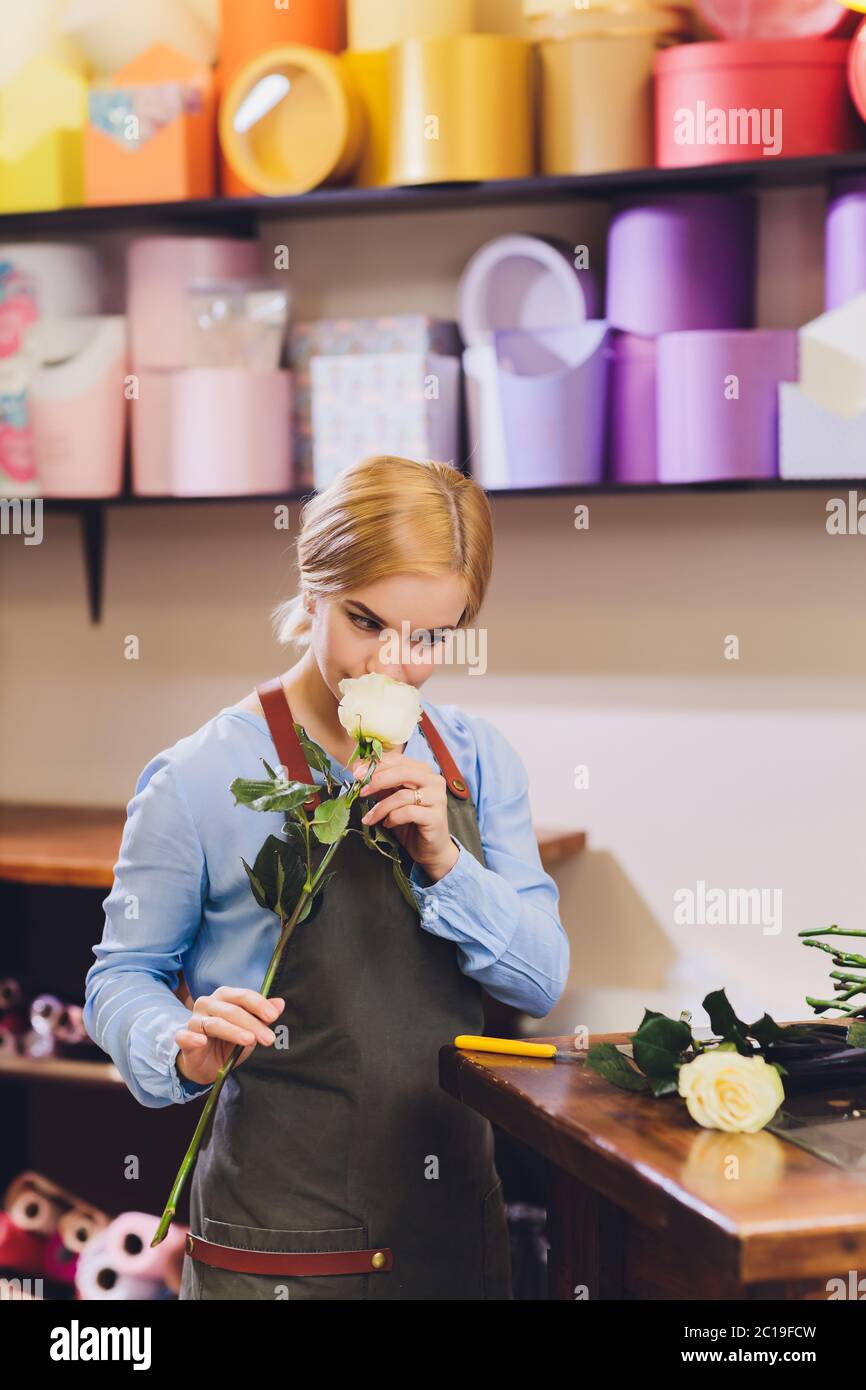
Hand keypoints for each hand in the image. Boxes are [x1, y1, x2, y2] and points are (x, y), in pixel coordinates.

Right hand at [174, 986, 285, 1085]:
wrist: (205, 1063)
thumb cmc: (228, 1042)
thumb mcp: (249, 1030)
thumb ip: (262, 1016)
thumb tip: (280, 1003)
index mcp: (224, 997)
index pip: (243, 996)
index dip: (259, 1004)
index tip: (273, 1016)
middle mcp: (207, 1004)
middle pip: (231, 1010)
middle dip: (252, 1024)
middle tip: (268, 1038)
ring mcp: (194, 1021)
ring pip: (214, 1023)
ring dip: (233, 1031)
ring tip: (249, 1041)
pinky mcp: (184, 1038)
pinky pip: (185, 1036)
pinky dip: (193, 1038)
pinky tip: (202, 1041)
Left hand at [353, 749, 458, 882]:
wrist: (430, 847)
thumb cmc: (410, 821)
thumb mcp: (392, 798)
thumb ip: (380, 784)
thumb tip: (358, 770)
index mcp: (422, 770)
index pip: (397, 760)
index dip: (376, 764)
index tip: (356, 773)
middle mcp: (433, 780)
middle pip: (401, 772)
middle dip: (377, 780)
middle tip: (360, 791)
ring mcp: (437, 798)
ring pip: (402, 795)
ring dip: (381, 807)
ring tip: (369, 818)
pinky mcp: (436, 816)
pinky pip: (408, 812)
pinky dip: (393, 818)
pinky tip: (387, 824)